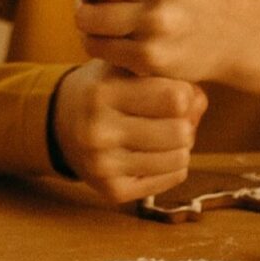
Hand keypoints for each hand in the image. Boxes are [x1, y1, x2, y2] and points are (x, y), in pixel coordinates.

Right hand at [50, 59, 206, 203]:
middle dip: (184, 123)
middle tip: (172, 119)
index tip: (174, 93)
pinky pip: (171, 179)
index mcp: (101, 93)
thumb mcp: (125, 70)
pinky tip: (154, 154)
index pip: (174, 98)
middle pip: (181, 132)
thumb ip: (166, 78)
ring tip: (163, 136)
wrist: (59, 124)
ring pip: (179, 158)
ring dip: (179, 146)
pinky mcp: (112, 190)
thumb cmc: (103, 90)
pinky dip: (171, 165)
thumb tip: (200, 102)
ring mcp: (103, 165)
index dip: (183, 93)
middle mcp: (97, 131)